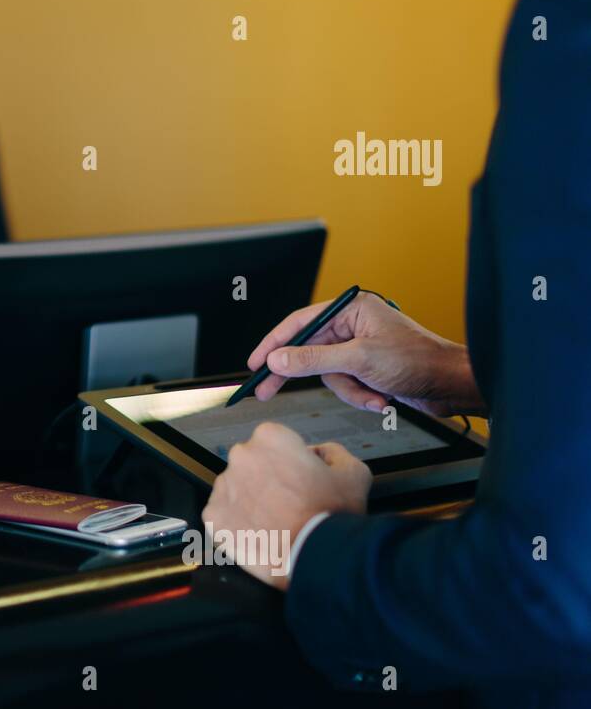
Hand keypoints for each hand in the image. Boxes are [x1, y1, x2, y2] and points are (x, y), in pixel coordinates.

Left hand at [202, 423, 370, 588]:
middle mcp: (241, 456)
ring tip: (274, 522)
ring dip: (250, 501)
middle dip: (266, 479)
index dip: (289, 462)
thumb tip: (318, 453)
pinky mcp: (212, 515)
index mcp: (270, 438)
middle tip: (287, 503)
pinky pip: (222, 515)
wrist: (313, 556)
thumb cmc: (331, 515)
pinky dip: (236, 524)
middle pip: (251, 464)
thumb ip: (333, 452)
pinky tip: (258, 534)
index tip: (298, 480)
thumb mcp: (353, 473)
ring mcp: (223, 486)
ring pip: (235, 489)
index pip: (274, 442)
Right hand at [247, 291, 485, 417]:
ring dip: (348, 390)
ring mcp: (360, 347)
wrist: (453, 385)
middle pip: (309, 350)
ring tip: (370, 395)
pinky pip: (346, 384)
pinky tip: (380, 398)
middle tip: (267, 390)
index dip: (273, 343)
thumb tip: (277, 359)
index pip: (300, 323)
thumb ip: (313, 359)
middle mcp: (354, 325)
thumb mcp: (358, 360)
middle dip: (299, 373)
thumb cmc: (418, 362)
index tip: (255, 362)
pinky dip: (359, 395)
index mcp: (351, 310)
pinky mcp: (368, 368)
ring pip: (328, 373)